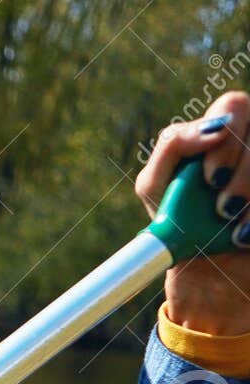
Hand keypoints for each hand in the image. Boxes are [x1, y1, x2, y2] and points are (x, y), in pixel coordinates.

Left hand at [138, 93, 249, 334]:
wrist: (202, 264)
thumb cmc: (175, 217)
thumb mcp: (155, 184)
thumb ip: (172, 146)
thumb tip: (212, 130)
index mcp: (221, 130)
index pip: (234, 106)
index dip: (226, 139)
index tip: (209, 178)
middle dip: (242, 173)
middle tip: (222, 207)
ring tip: (229, 221)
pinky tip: (244, 233)